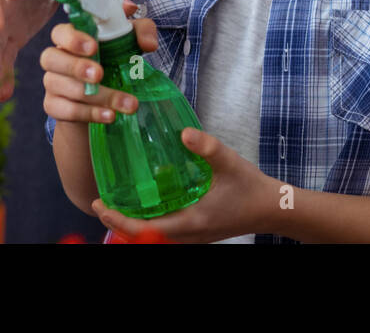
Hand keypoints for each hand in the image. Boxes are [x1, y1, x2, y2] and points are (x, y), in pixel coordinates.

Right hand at [41, 17, 158, 122]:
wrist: (99, 99)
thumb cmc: (112, 60)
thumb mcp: (129, 42)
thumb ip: (141, 32)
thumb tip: (149, 43)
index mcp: (70, 37)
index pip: (60, 32)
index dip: (73, 39)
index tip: (93, 47)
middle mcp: (55, 58)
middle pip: (51, 58)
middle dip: (76, 66)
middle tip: (100, 74)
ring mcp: (51, 83)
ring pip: (61, 87)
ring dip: (96, 96)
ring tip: (126, 103)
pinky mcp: (54, 106)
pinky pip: (65, 110)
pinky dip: (90, 114)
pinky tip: (110, 116)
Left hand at [92, 128, 280, 242]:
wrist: (271, 209)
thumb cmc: (250, 188)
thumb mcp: (229, 163)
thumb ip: (207, 147)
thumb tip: (183, 132)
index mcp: (189, 223)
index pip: (142, 231)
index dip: (117, 220)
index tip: (99, 205)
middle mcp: (186, 235)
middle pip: (141, 238)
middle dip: (117, 223)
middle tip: (99, 202)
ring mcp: (190, 236)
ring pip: (151, 237)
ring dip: (130, 224)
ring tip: (114, 203)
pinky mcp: (195, 232)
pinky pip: (162, 233)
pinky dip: (146, 223)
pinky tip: (142, 203)